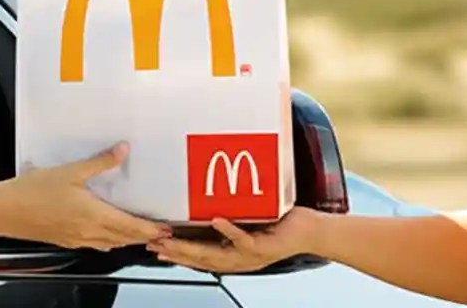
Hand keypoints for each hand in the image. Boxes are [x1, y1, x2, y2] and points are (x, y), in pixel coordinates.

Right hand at [0, 142, 171, 250]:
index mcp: (94, 216)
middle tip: (158, 232)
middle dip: (143, 236)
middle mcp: (89, 232)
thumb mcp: (70, 171)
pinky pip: (95, 244)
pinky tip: (106, 234)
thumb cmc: (33, 192)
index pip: (131, 227)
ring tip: (137, 233)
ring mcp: (77, 239)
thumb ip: (100, 162)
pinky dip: (109, 240)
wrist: (5, 211)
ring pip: (110, 243)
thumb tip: (122, 151)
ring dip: (127, 239)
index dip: (151, 229)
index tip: (166, 230)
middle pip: (124, 238)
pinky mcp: (66, 240)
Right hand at [146, 207, 320, 272]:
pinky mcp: (264, 246)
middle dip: (174, 253)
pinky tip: (216, 221)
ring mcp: (250, 254)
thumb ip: (230, 221)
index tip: (154, 247)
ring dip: (191, 247)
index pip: (198, 258)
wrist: (313, 233)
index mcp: (233, 256)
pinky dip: (228, 230)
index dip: (175, 255)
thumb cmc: (282, 226)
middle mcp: (239, 259)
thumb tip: (208, 206)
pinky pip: (243, 239)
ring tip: (171, 239)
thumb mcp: (250, 225)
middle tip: (153, 245)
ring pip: (216, 255)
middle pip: (200, 260)